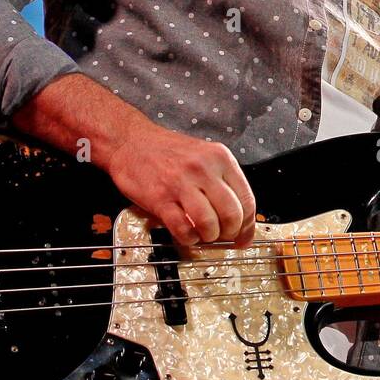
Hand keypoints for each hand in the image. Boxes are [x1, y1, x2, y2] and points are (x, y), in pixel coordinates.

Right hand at [107, 124, 256, 248]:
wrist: (131, 141)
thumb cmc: (168, 152)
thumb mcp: (204, 156)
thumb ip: (222, 182)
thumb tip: (239, 218)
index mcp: (220, 158)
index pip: (246, 199)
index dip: (248, 225)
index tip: (244, 237)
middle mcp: (204, 169)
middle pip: (232, 214)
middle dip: (231, 234)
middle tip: (223, 237)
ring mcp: (181, 183)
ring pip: (209, 224)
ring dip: (209, 237)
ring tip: (204, 235)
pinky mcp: (160, 198)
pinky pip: (182, 229)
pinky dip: (188, 238)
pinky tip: (187, 234)